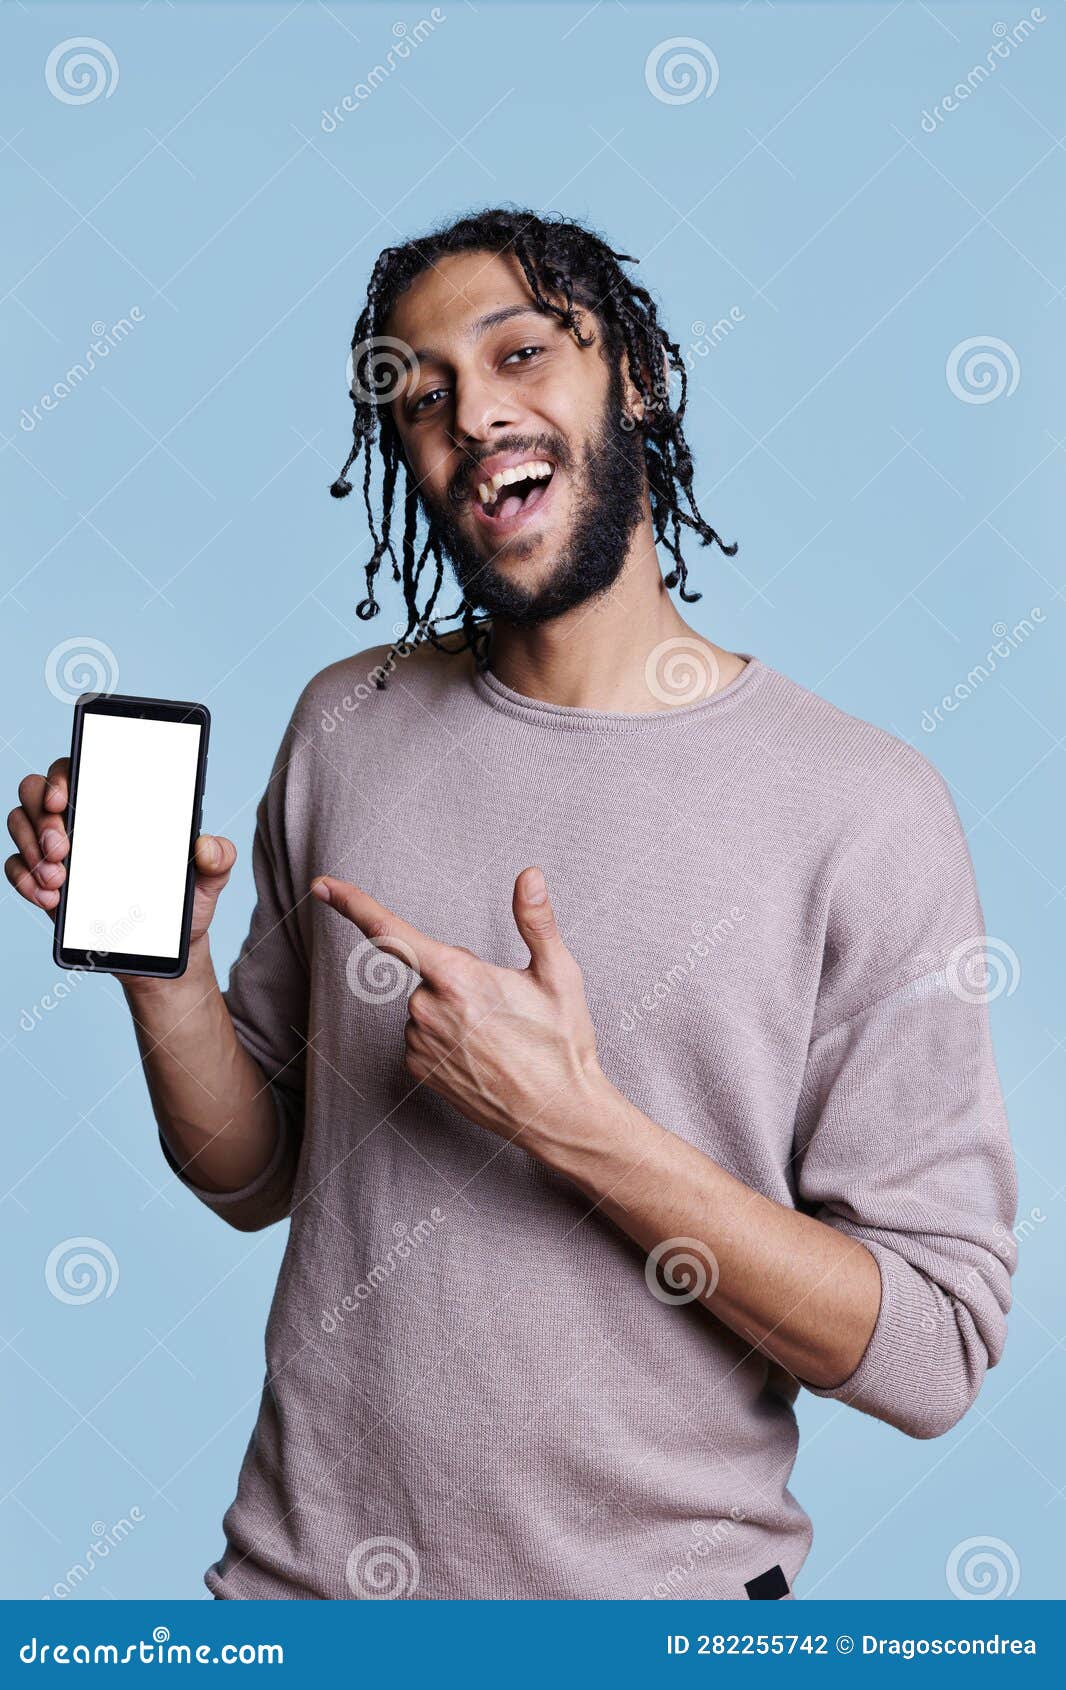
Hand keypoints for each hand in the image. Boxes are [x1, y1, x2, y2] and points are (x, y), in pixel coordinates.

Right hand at [6, 755, 237, 948]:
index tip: (63, 798)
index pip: (78, 769)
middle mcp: (82, 818)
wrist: (164, 951)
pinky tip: (49, 898)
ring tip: (60, 880)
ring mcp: (59, 849)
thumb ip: (219, 858)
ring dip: (31, 848)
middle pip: (36, 791)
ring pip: (20, 823)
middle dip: (41, 817)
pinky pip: (16, 867)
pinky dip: (24, 880)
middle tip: (64, 850)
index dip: (61, 775)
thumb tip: (207, 845)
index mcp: (118, 805)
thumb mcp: (210, 878)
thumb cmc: (182, 902)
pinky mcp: (44, 881)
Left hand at [311, 867, 603, 1150]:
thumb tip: (529, 875)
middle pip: (432, 969)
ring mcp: (418, 1043)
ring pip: (428, 1004)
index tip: (321, 886)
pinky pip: (422, 1035)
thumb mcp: (558, 974)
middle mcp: (427, 1010)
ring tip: (497, 1034)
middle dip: (461, 975)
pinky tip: (480, 1053)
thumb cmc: (562, 1042)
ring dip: (454, 1008)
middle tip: (504, 1004)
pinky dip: (446, 1035)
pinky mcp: (416, 1069)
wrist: (557, 1113)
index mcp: (456, 978)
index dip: (353, 904)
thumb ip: (536, 920)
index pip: (391, 931)